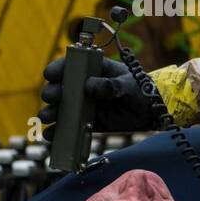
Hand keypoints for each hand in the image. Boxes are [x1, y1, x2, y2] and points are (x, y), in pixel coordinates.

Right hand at [38, 55, 158, 138]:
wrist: (152, 110)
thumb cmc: (140, 89)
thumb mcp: (128, 83)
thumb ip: (110, 84)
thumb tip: (88, 86)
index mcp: (92, 69)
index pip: (69, 65)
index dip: (57, 69)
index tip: (50, 75)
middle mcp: (83, 86)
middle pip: (60, 88)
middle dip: (52, 92)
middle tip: (51, 97)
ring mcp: (83, 105)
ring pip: (61, 108)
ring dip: (50, 112)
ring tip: (47, 118)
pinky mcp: (86, 122)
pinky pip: (69, 127)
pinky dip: (58, 132)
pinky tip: (50, 135)